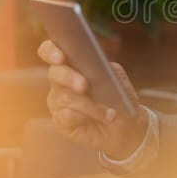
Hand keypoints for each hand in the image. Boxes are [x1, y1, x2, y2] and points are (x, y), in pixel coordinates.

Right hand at [37, 40, 147, 158]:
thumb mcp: (119, 81)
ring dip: (91, 104)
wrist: (126, 128)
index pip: (51, 50)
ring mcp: (58, 100)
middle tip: (84, 85)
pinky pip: (67, 115)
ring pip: (66, 97)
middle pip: (55, 73)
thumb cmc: (120, 99)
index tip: (60, 57)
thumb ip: (108, 70)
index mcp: (73, 63)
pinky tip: (103, 118)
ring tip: (111, 112)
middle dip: (70, 77)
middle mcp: (61, 80)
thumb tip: (99, 67)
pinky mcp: (60, 120)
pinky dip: (88, 116)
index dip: (50, 51)